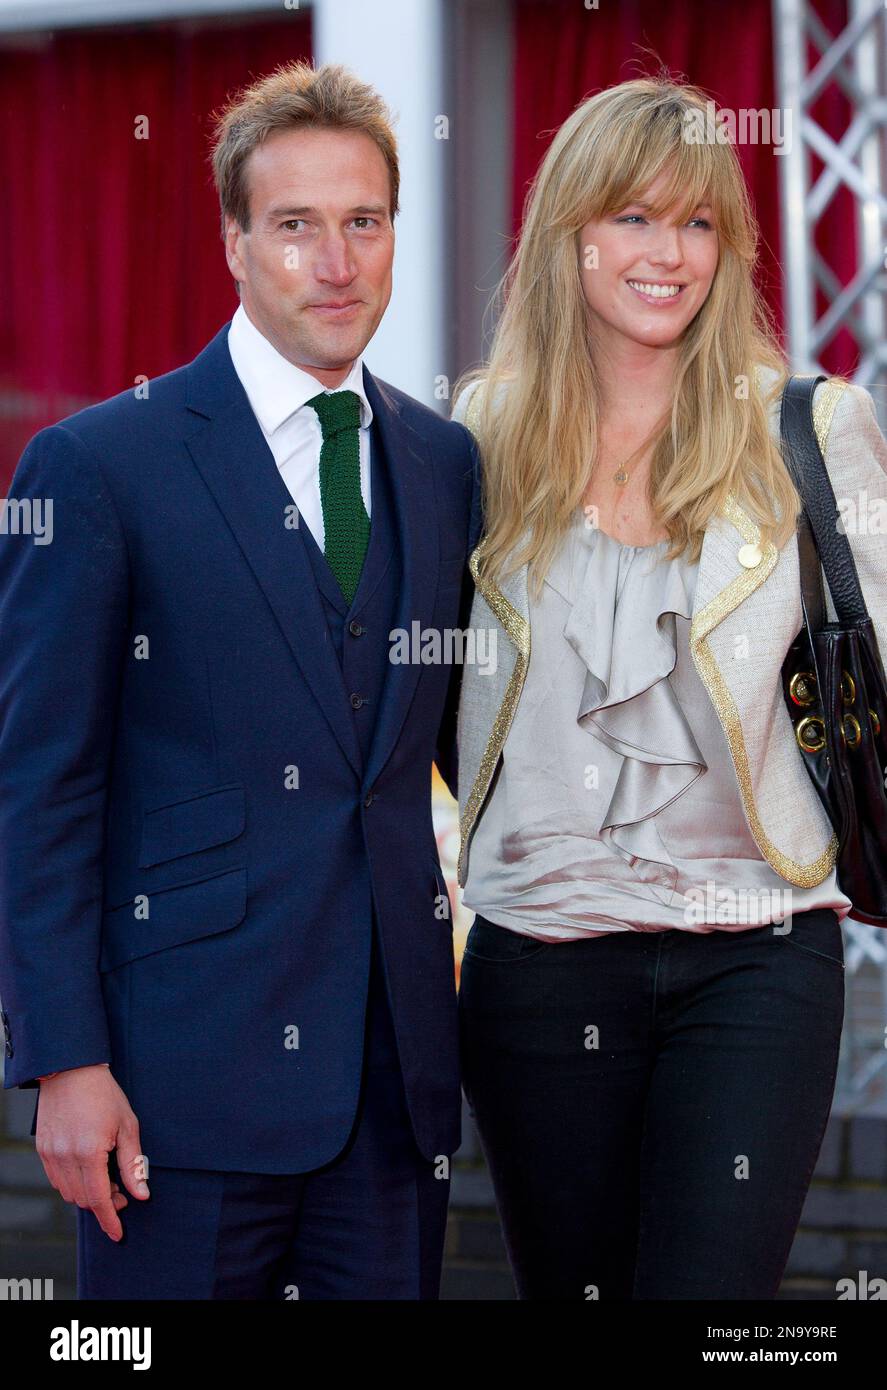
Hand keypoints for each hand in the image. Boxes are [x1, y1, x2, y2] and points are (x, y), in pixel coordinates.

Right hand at [35, 1063, 148, 1240]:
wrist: (71, 1070)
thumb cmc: (104, 1095)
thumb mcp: (127, 1126)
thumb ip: (132, 1164)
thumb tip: (142, 1194)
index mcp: (89, 1152)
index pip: (99, 1200)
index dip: (110, 1220)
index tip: (118, 1234)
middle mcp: (66, 1157)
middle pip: (83, 1200)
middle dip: (104, 1204)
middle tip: (122, 1192)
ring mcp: (51, 1154)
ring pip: (68, 1192)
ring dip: (87, 1194)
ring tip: (106, 1178)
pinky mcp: (42, 1148)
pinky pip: (56, 1179)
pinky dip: (72, 1183)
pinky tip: (87, 1169)